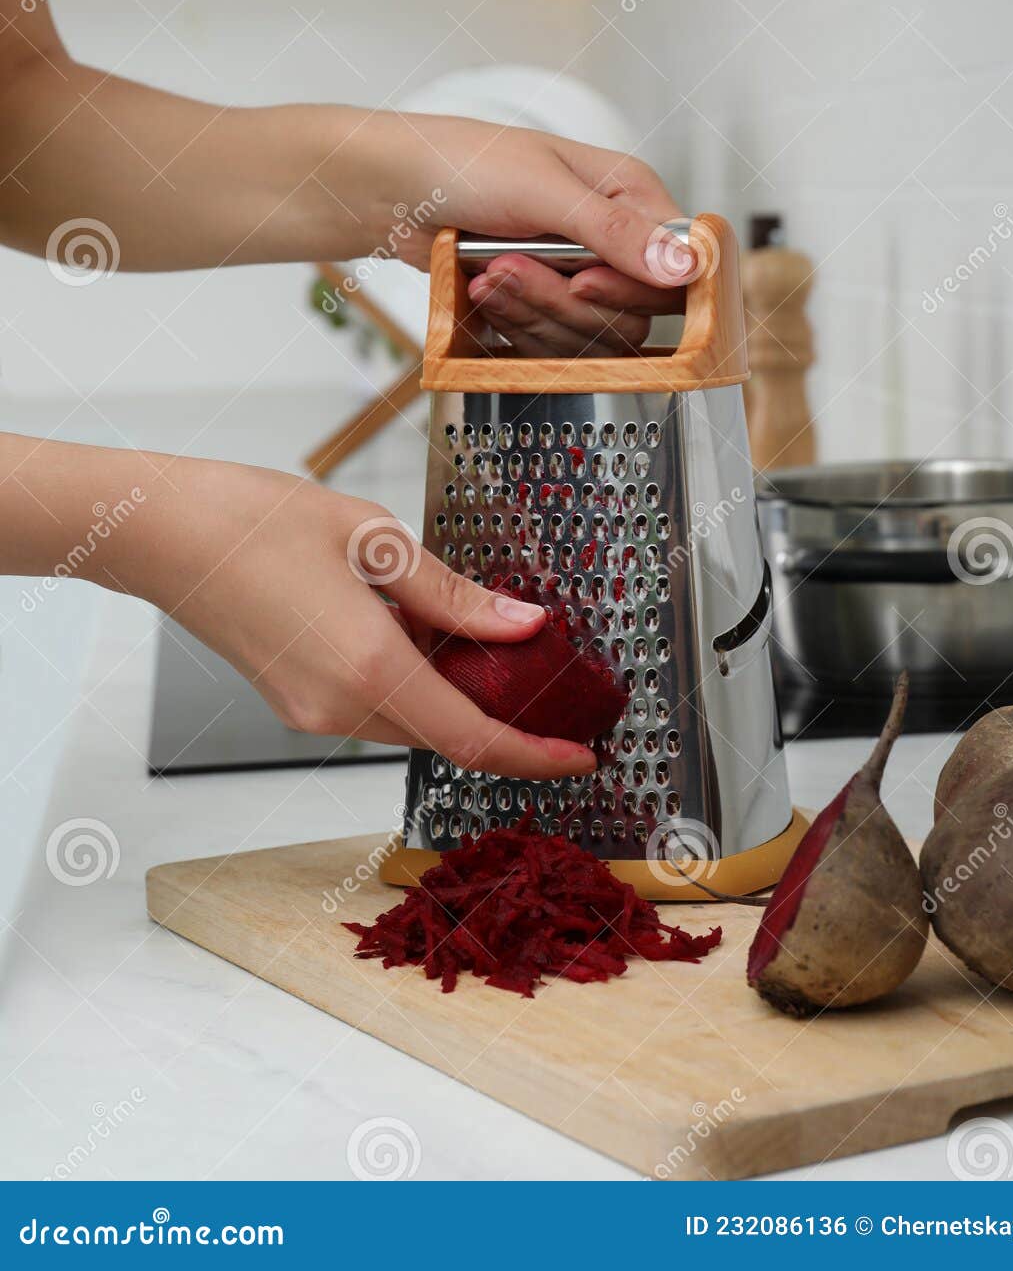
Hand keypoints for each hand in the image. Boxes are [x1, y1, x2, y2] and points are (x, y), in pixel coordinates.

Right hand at [125, 458, 597, 779]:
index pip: (475, 738)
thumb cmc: (256, 520)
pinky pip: (376, 707)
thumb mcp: (376, 539)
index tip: (582, 756)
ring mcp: (313, 713)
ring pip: (413, 721)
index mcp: (369, 667)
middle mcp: (340, 707)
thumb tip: (524, 626)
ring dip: (453, 691)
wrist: (166, 534)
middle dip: (502, 711)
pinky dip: (411, 682)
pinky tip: (412, 629)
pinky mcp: (297, 705)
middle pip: (448, 733)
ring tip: (471, 628)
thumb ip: (456, 594)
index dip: (537, 755)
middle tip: (541, 665)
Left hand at [362, 117, 697, 354]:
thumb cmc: (464, 163)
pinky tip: (482, 292)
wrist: (396, 188)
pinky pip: (551, 347)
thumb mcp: (542, 188)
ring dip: (531, 311)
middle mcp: (614, 240)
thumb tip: (685, 262)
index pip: (674, 270)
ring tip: (488, 274)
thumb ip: (614, 229)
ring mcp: (578, 277)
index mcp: (630, 195)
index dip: (634, 290)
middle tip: (511, 267)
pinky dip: (513, 325)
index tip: (583, 283)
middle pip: (630, 316)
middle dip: (562, 303)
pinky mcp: (544, 306)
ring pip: (588, 339)